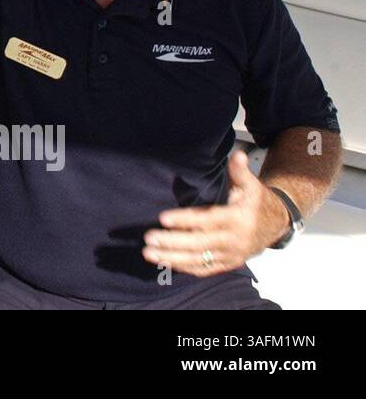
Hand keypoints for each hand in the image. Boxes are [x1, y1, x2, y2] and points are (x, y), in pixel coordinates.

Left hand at [142, 150, 290, 276]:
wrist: (276, 226)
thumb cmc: (257, 202)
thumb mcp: (251, 185)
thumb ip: (240, 171)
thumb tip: (237, 154)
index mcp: (238, 219)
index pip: (207, 220)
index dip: (185, 219)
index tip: (163, 218)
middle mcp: (234, 240)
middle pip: (200, 243)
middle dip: (172, 242)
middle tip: (149, 237)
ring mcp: (231, 255)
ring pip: (199, 260)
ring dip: (172, 258)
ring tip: (149, 253)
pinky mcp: (227, 264)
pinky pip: (204, 269)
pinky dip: (184, 267)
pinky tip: (164, 262)